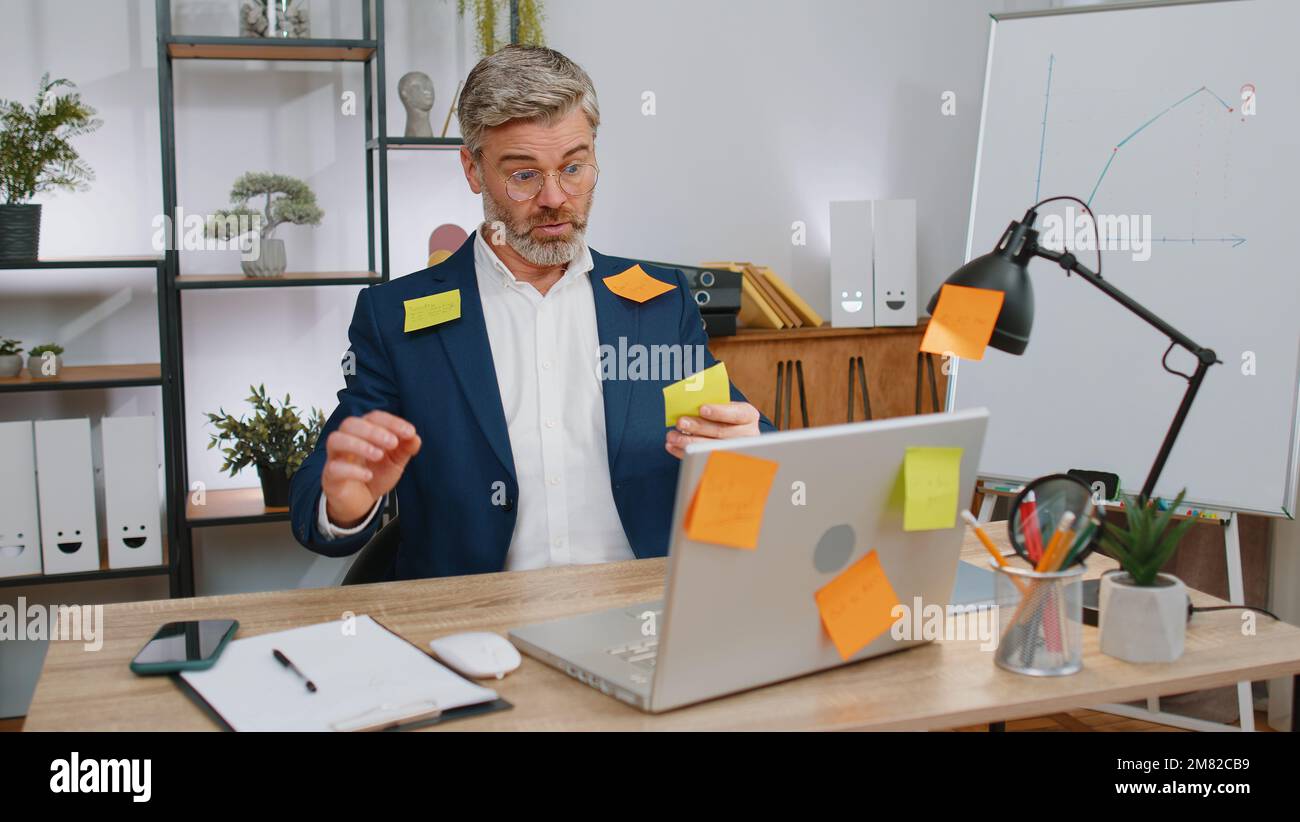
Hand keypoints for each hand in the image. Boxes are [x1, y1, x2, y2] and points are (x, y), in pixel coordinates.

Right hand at [322, 410, 421, 527]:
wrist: (361, 502)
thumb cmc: (375, 474)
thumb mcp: (396, 461)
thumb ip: (405, 448)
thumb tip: (415, 437)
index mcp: (363, 432)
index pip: (373, 417)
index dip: (392, 422)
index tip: (410, 432)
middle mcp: (346, 440)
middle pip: (350, 424)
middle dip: (373, 431)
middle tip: (392, 443)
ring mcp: (335, 457)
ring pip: (335, 440)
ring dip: (358, 445)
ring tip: (378, 455)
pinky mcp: (330, 477)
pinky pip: (334, 468)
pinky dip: (352, 470)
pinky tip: (368, 475)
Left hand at [665, 401, 761, 458]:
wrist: (732, 432)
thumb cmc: (725, 415)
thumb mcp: (726, 406)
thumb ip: (714, 405)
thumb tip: (690, 404)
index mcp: (748, 416)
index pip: (736, 414)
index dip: (719, 412)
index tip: (702, 409)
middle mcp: (747, 434)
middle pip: (721, 432)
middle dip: (698, 427)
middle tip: (680, 423)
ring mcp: (736, 451)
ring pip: (710, 447)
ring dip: (688, 442)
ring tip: (672, 436)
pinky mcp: (722, 462)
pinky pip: (701, 458)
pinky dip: (684, 453)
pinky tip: (673, 446)